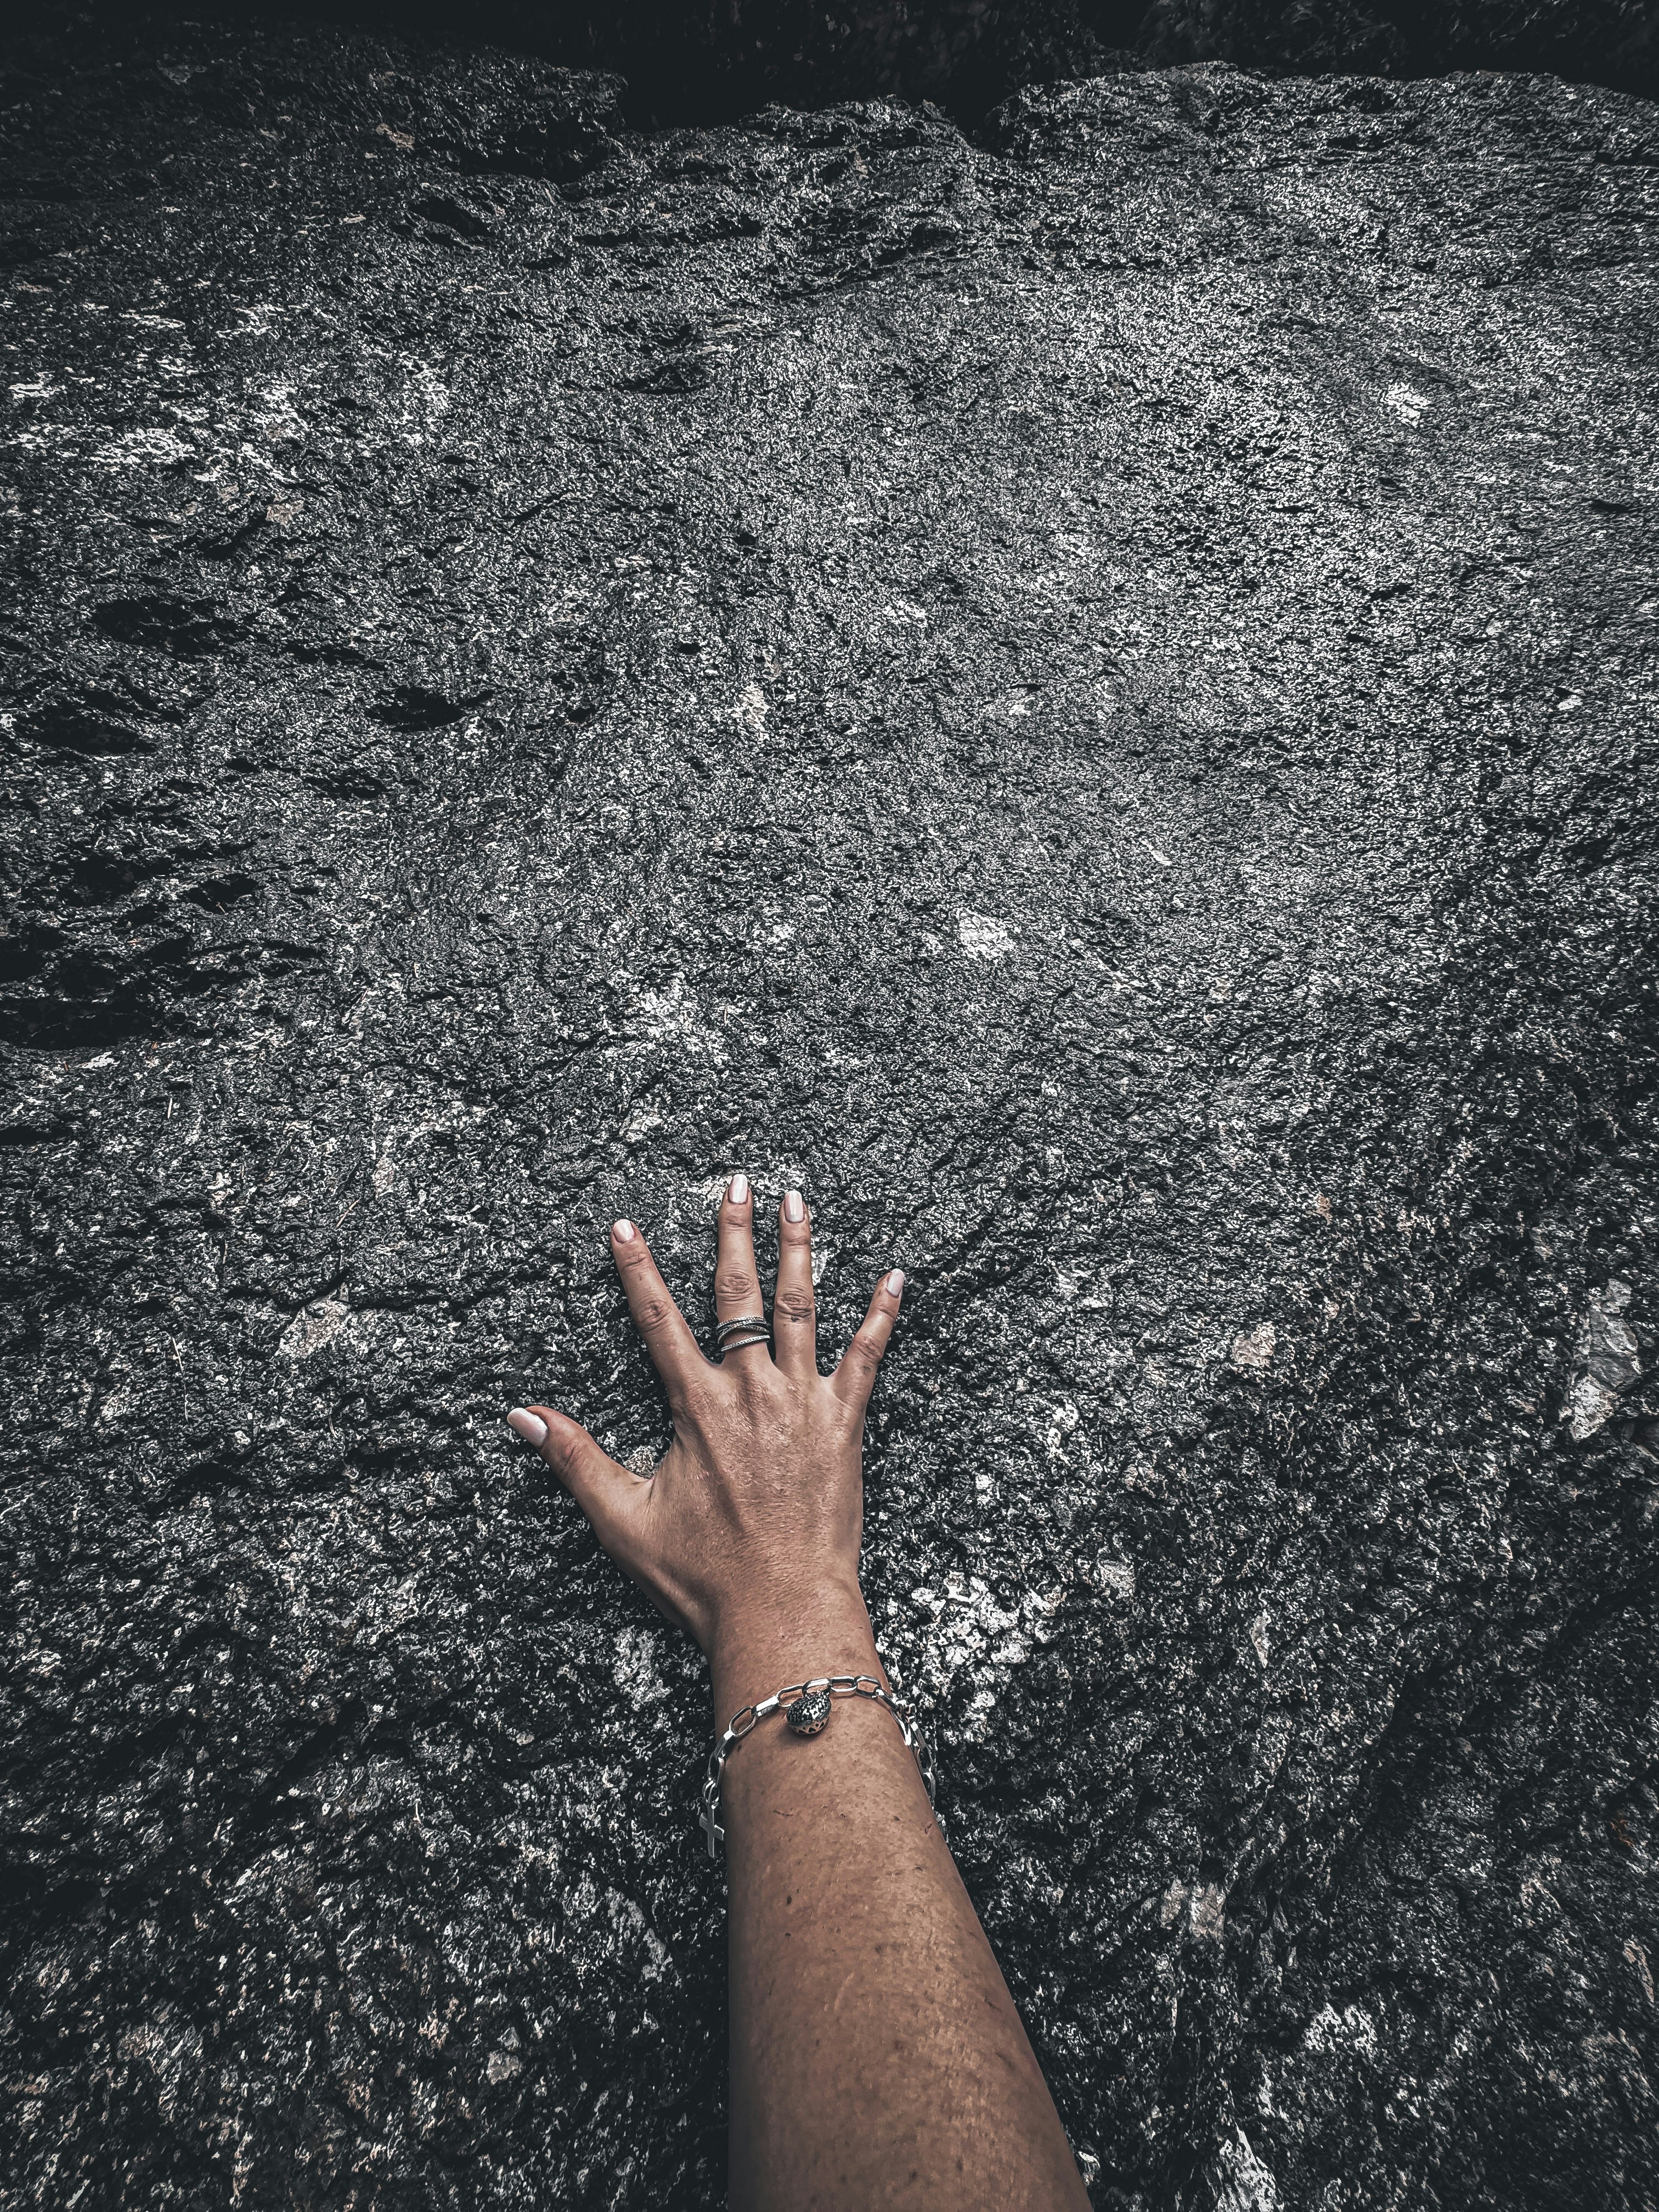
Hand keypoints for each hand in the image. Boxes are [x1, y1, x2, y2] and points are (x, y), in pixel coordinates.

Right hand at [508, 1174, 904, 1678]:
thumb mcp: (622, 1518)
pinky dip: (881, 1315)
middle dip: (733, 1234)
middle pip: (737, 1295)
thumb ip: (574, 1459)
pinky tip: (894, 1277)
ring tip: (797, 1200)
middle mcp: (750, 1391)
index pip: (658, 1321)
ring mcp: (802, 1403)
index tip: (623, 1226)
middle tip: (736, 1182)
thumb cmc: (703, 1575)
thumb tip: (521, 1416)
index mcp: (696, 1407)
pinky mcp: (843, 1425)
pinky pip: (867, 1358)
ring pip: (800, 1308)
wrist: (782, 1609)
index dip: (638, 1270)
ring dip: (799, 1250)